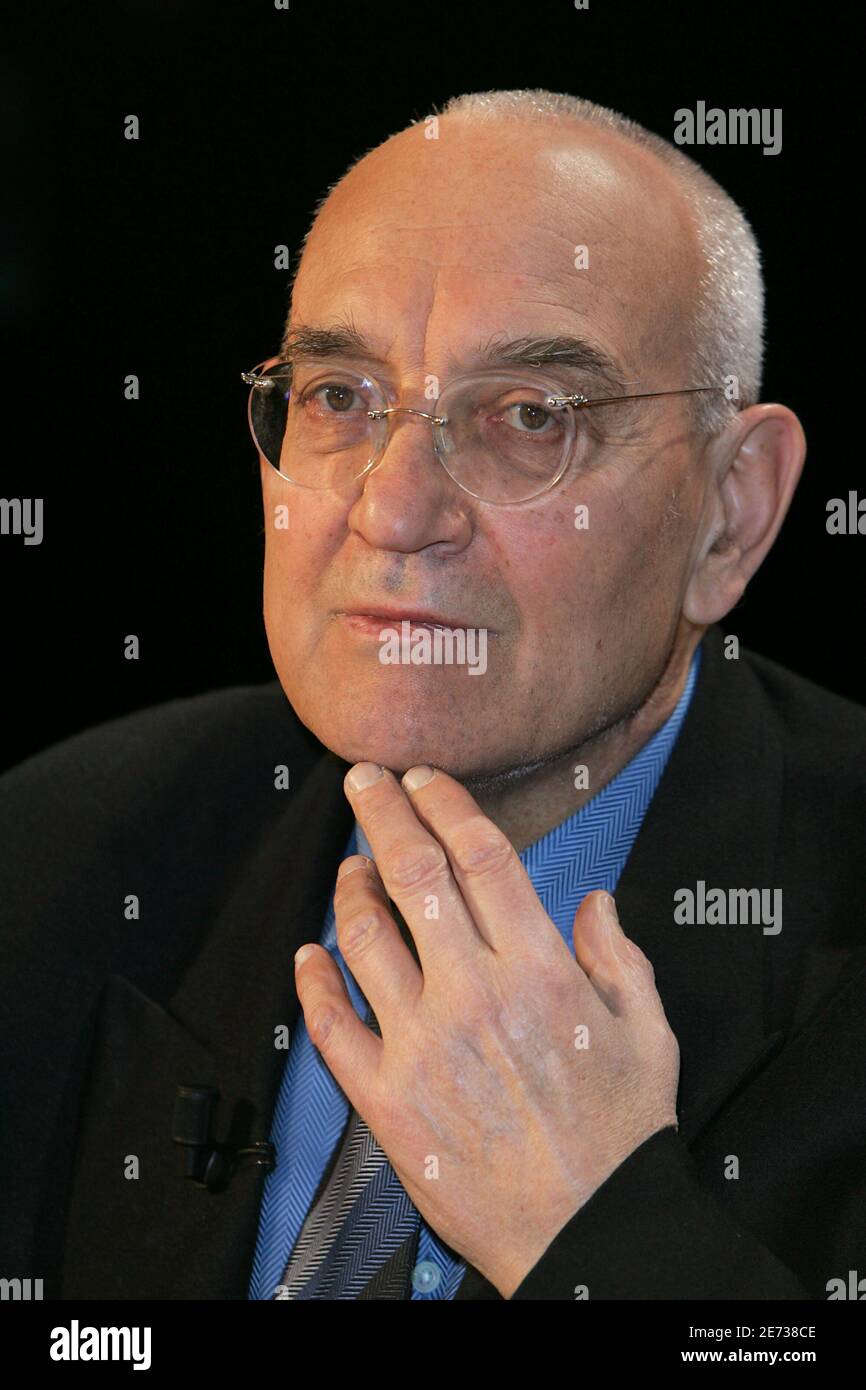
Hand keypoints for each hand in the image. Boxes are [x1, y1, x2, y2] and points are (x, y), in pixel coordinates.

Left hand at [294, 761, 679, 1297]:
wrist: (590, 1233)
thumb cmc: (620, 1136)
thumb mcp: (649, 1033)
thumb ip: (619, 957)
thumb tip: (592, 902)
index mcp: (539, 970)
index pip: (480, 854)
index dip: (446, 802)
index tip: (426, 779)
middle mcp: (473, 994)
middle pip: (412, 873)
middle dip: (381, 812)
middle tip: (365, 782)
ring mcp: (421, 1045)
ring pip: (363, 937)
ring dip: (348, 888)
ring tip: (349, 865)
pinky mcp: (386, 1098)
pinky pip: (331, 1026)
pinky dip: (311, 982)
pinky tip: (308, 956)